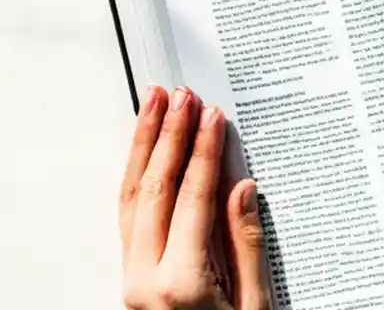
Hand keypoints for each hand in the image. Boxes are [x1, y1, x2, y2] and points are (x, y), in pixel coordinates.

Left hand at [120, 86, 270, 309]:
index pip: (192, 198)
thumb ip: (246, 246)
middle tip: (180, 95)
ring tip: (153, 106)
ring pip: (129, 200)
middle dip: (168, 136)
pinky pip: (127, 220)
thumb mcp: (256, 308)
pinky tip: (145, 155)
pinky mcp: (131, 284)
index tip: (212, 115)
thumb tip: (240, 188)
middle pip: (152, 190)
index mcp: (180, 284)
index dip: (204, 152)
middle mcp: (145, 280)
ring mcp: (132, 283)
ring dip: (143, 149)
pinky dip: (135, 179)